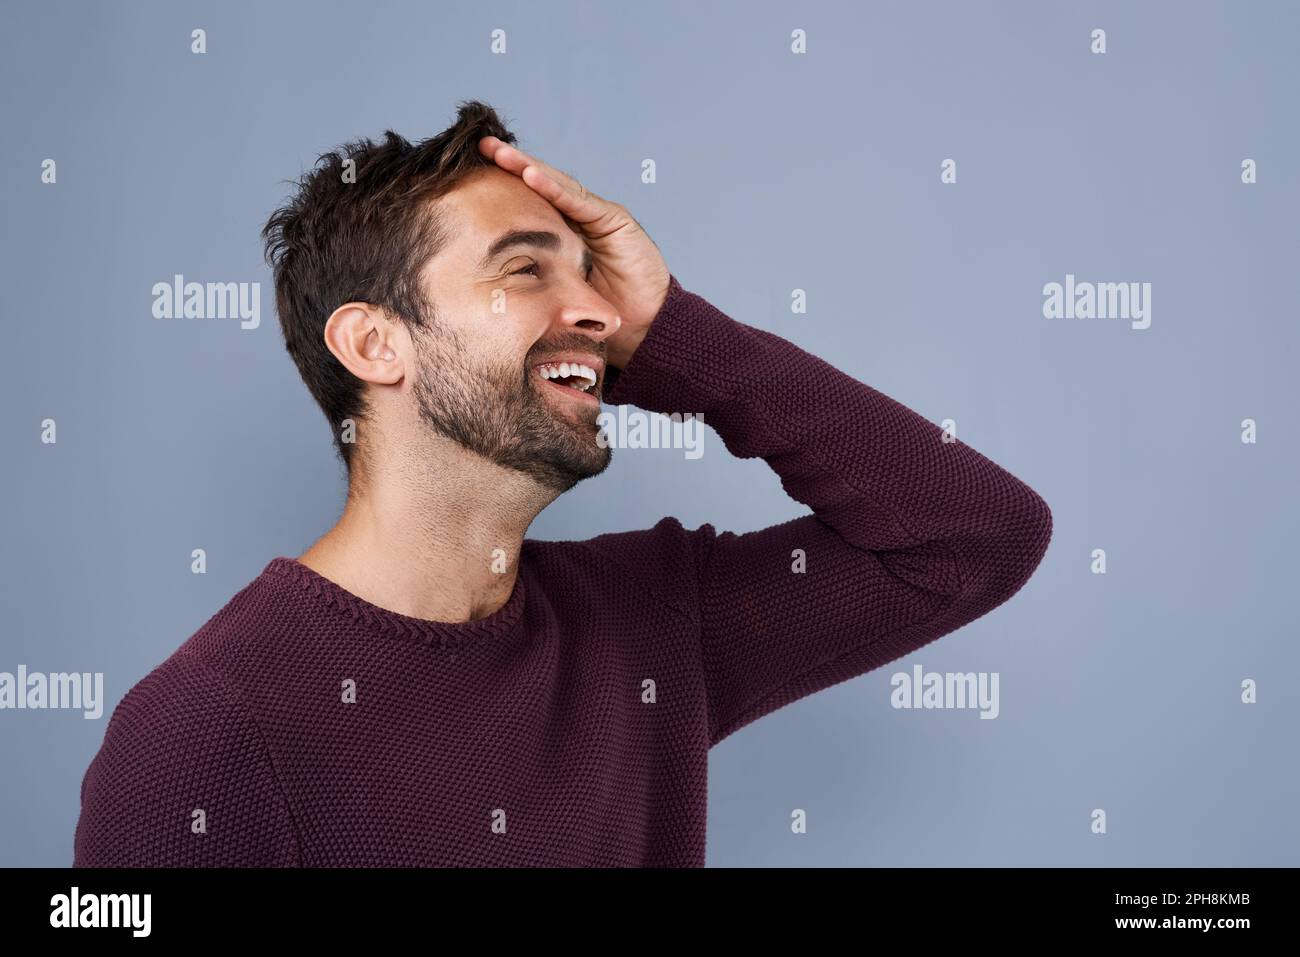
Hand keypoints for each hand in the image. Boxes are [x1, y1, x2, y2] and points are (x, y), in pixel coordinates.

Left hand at [478, 135, 670, 369]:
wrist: (645, 327)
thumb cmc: (600, 315)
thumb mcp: (554, 294)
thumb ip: (532, 278)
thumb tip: (488, 281)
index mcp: (565, 235)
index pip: (532, 202)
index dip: (507, 185)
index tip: (474, 173)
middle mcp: (581, 219)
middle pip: (542, 184)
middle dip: (512, 163)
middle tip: (483, 146)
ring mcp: (598, 216)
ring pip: (557, 185)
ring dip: (527, 166)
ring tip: (499, 152)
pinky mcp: (614, 220)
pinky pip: (579, 201)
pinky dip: (554, 188)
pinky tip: (530, 175)